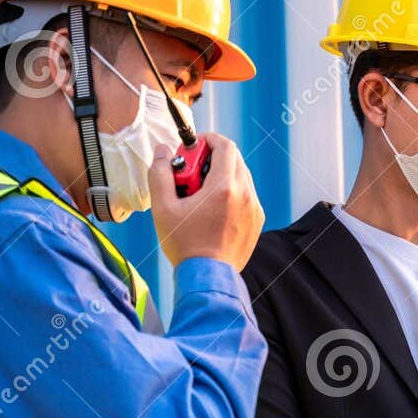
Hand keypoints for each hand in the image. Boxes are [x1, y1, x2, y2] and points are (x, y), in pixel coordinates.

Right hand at [149, 133, 264, 270]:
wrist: (208, 278)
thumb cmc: (185, 245)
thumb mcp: (163, 208)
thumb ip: (160, 173)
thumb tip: (162, 151)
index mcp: (224, 187)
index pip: (224, 145)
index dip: (207, 140)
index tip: (192, 148)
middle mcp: (245, 194)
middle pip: (234, 159)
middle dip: (211, 158)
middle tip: (190, 173)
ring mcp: (254, 208)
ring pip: (241, 176)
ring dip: (221, 175)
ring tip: (199, 194)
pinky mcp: (257, 221)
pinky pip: (246, 195)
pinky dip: (231, 192)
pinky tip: (213, 209)